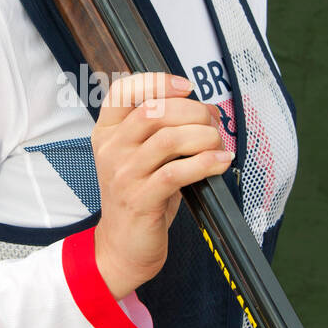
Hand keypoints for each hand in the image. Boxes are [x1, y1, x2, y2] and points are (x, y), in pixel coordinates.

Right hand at [92, 71, 232, 299]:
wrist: (123, 245)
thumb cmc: (141, 196)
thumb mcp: (143, 157)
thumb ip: (163, 130)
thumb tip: (206, 110)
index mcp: (107, 133)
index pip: (122, 92)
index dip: (157, 81)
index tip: (186, 87)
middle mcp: (111, 150)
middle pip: (153, 111)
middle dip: (193, 112)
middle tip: (212, 124)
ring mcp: (123, 175)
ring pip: (168, 139)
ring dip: (203, 137)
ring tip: (218, 144)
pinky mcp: (140, 199)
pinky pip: (177, 172)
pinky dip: (206, 162)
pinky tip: (220, 162)